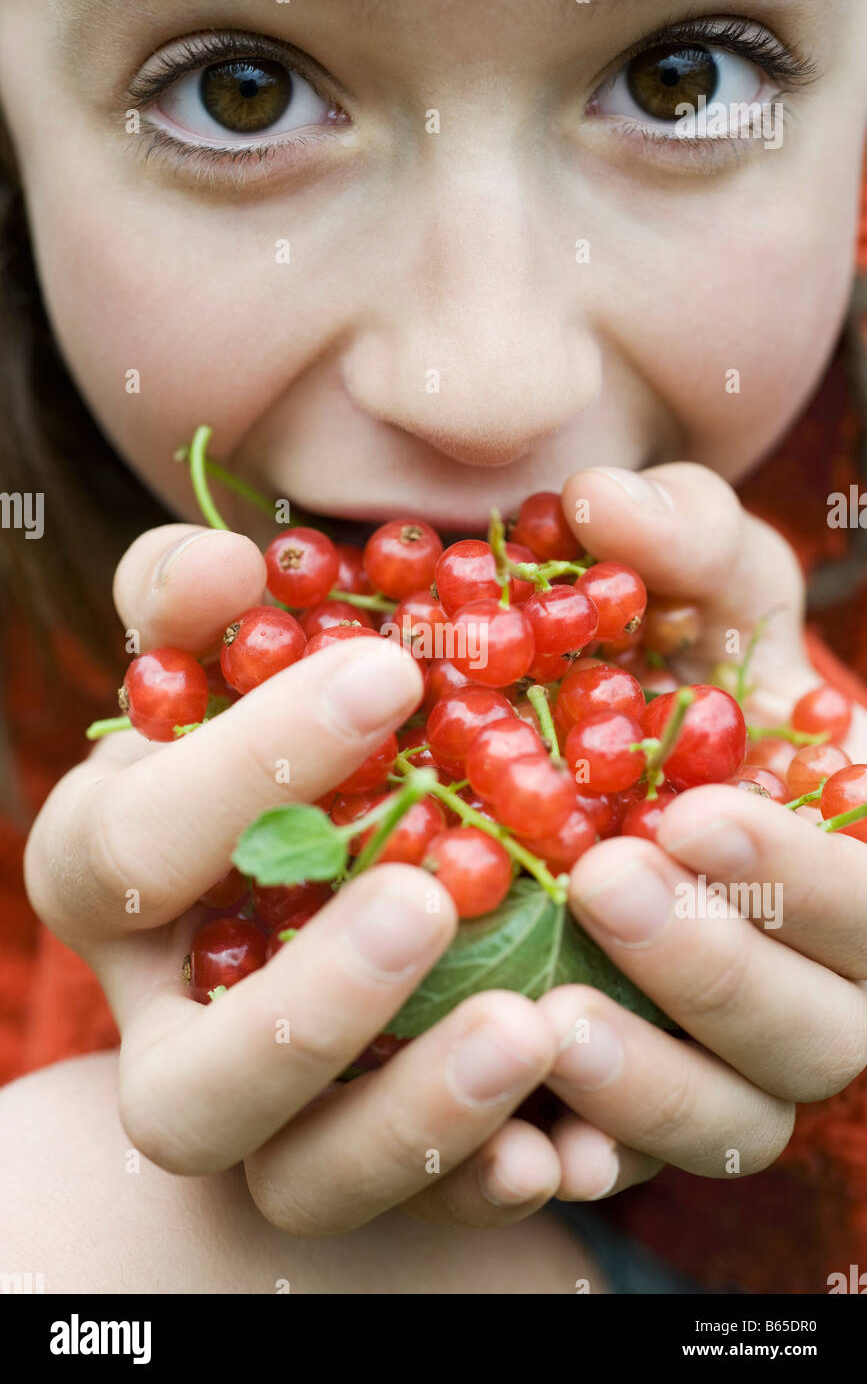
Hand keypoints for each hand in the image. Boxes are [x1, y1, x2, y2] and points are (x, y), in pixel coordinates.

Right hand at [24, 524, 567, 1233]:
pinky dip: (484, 1174)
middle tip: (427, 900)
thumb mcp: (244, 641)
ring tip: (528, 1029)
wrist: (357, 818)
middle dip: (300, 1006)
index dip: (241, 769)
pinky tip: (564, 1134)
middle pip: (187, 1084)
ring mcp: (277, 1107)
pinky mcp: (368, 1149)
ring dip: (405, 1120)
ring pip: (296, 1178)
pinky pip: (414, 1207)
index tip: (387, 670)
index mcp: (123, 879)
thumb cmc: (294, 716)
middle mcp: (179, 1016)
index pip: (131, 848)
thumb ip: (205, 596)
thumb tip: (220, 567)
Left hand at [530, 464, 866, 1201]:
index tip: (691, 809)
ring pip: (730, 1127)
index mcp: (857, 876)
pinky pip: (619, 1178)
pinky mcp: (632, 1117)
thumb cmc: (679, 680)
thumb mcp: (699, 600)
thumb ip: (686, 546)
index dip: (805, 878)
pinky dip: (570, 1171)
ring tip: (549, 1020)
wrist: (595, 787)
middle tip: (610, 883)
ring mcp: (726, 1069)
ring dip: (651, 1084)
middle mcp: (814, 988)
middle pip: (818, 1034)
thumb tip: (603, 499)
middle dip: (723, 968)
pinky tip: (509, 1149)